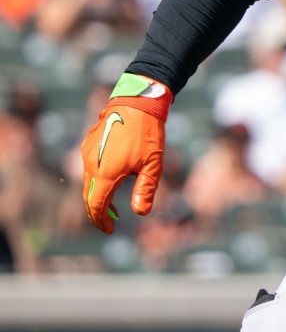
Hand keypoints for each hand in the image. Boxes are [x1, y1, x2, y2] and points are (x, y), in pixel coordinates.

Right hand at [79, 74, 171, 233]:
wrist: (137, 102)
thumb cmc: (148, 133)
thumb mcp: (153, 165)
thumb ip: (145, 190)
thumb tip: (140, 213)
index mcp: (104, 174)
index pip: (96, 206)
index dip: (101, 221)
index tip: (111, 230)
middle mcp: (90, 165)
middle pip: (88, 197)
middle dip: (97, 212)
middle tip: (109, 222)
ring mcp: (86, 153)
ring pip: (87, 182)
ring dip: (97, 196)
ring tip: (113, 205)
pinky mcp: (88, 144)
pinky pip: (88, 168)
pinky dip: (96, 181)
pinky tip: (112, 180)